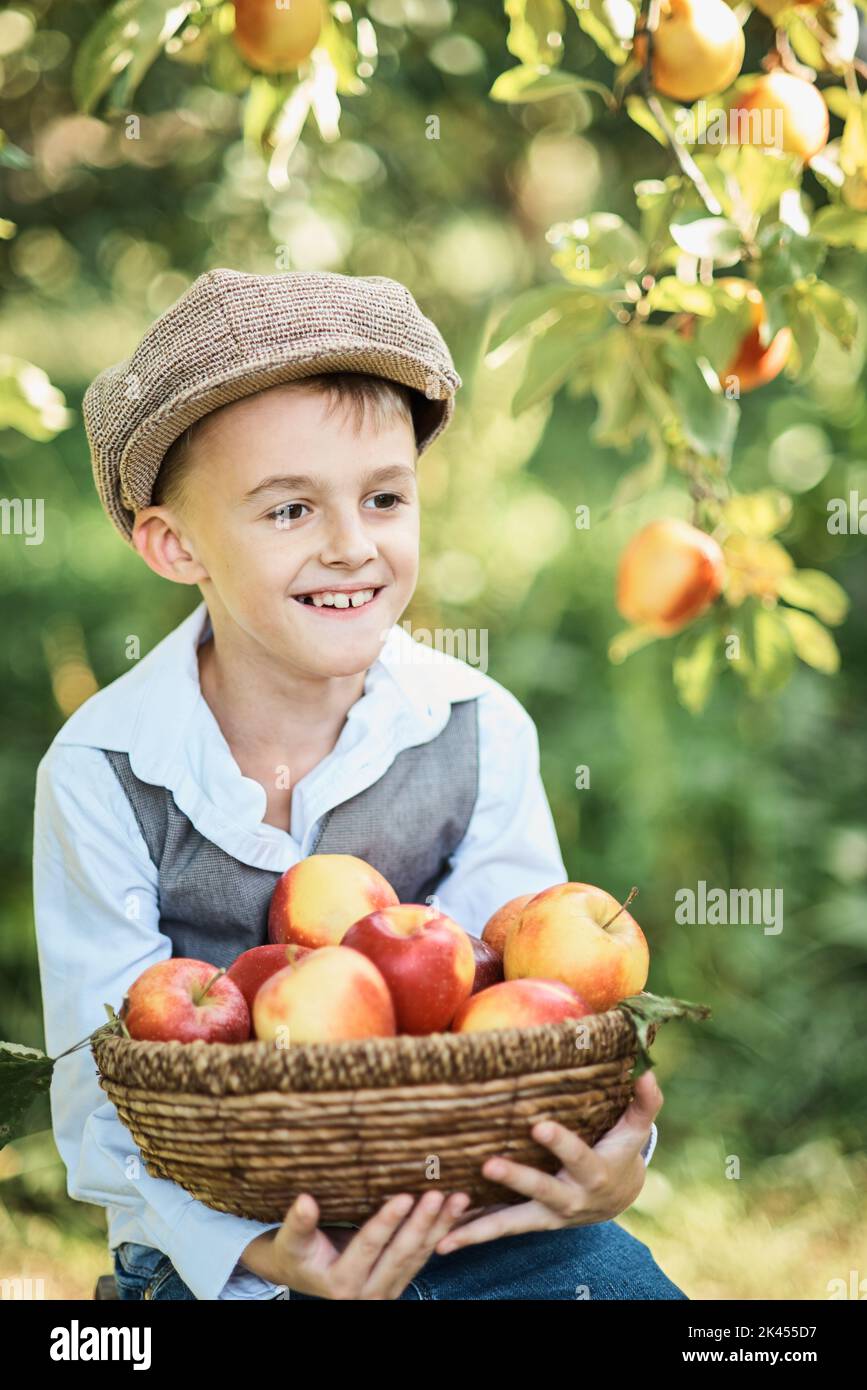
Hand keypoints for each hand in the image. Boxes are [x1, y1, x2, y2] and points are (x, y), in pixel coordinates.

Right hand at [259, 1189, 471, 1298]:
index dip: (387, 1222)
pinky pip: (423, 1257)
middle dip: (423, 1224)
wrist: (306, 1277)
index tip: (405, 1196)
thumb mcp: (291, 1242)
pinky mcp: (399, 1281)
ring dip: (441, 1227)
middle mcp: (368, 1293)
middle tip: (439, 1195)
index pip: (369, 1248)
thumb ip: (299, 1223)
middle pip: (401, 1254)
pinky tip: (455, 1212)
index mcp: (342, 1283)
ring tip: (459, 1199)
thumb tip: (305, 1201)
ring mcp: (388, 1290)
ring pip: (418, 1257)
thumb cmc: (297, 1255)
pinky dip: (440, 1233)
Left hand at [434, 1069, 662, 1255]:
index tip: (538, 1124)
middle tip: (488, 1164)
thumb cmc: (620, 1151)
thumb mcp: (635, 1129)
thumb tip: (646, 1070)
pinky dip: (469, 1234)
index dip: (560, 1143)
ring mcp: (546, 1216)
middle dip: (516, 1179)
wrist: (615, 1198)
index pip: (577, 1157)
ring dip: (480, 1228)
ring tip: (444, 1234)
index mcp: (593, 1174)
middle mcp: (568, 1200)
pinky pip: (497, 1229)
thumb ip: (643, 1102)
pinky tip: (438, 1239)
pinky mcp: (528, 1223)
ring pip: (512, 1224)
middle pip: (541, 1192)